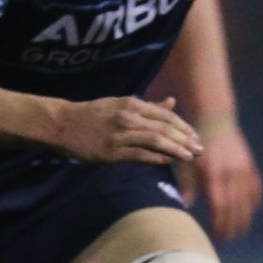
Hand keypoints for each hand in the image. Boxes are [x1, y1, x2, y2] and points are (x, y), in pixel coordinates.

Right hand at [53, 95, 203, 164]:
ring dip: (176, 150)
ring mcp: (119, 135)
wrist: (62, 124)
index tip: (196, 136)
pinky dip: (157, 158)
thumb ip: (149, 106)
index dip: (184, 127)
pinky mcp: (111, 152)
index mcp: (132, 104)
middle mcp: (128, 117)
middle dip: (185, 140)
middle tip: (200, 149)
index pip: (166, 116)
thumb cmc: (95, 114)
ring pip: (156, 141)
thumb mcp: (121, 104)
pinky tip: (168, 161)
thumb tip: (173, 102)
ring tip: (190, 157)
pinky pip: (140, 155)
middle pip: (165, 128)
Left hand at [178, 118, 262, 240]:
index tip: (216, 235)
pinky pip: (255, 189)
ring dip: (244, 218)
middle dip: (232, 225)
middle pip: (235, 207)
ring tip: (240, 232)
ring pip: (247, 201)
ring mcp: (244, 171)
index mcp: (214, 175)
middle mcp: (232, 175)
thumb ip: (187, 187)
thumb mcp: (187, 165)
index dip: (220, 223)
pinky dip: (253, 202)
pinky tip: (250, 212)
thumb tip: (184, 207)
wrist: (215, 122)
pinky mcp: (250, 167)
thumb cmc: (195, 146)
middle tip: (228, 240)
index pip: (220, 206)